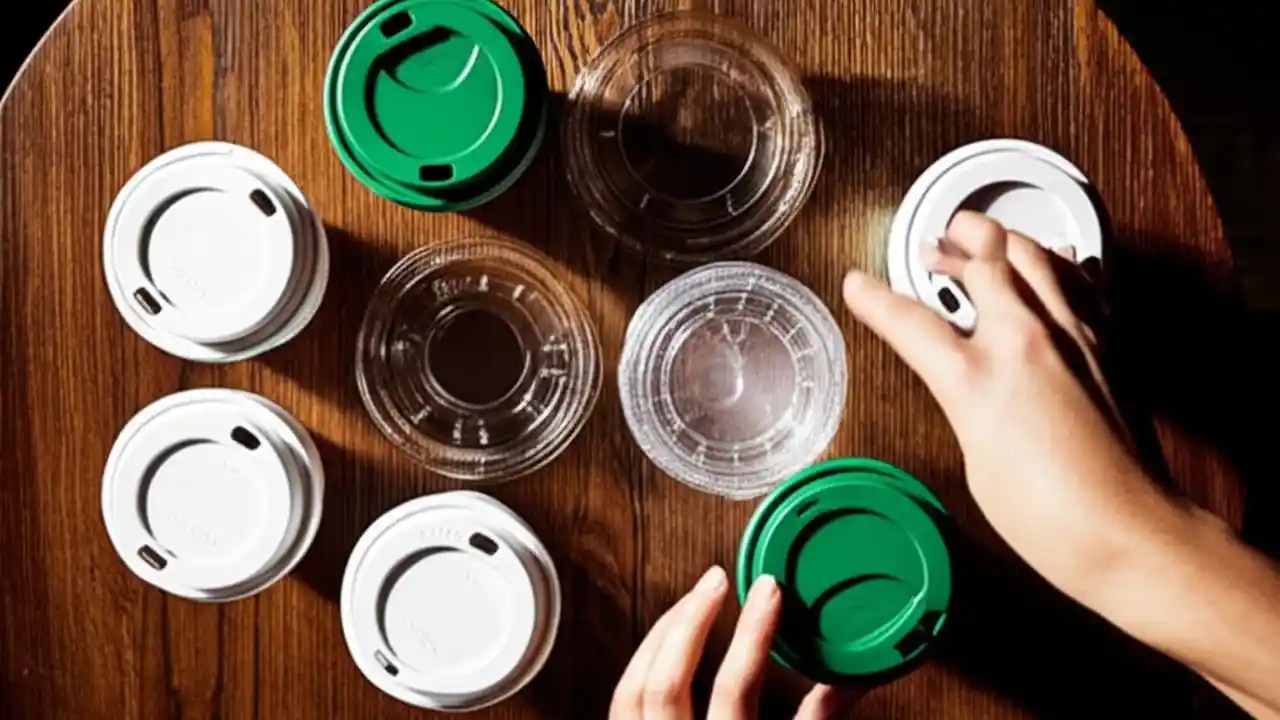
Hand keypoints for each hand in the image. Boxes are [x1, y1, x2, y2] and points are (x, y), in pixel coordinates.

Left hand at [609, 566, 852, 719]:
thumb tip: (853, 677)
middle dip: (690, 621)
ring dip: (661, 634)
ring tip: (692, 601)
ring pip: (633, 688)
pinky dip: (642, 661)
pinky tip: (664, 640)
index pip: (734, 690)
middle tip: (716, 578)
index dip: (753, 635)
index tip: (769, 589)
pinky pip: (623, 701)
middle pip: (667, 681)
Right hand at [844, 210, 1157, 593]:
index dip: (875, 299)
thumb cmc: (1047, 514)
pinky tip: (1055, 263)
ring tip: (985, 241)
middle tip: (938, 240)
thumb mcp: (975, 456)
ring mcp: (1074, 336)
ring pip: (1037, 254)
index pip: (909, 320)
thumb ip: (965, 399)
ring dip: (1004, 242)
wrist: (1125, 529)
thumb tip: (966, 377)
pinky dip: (1058, 264)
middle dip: (955, 240)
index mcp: (976, 377)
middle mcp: (1026, 341)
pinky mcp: (1107, 345)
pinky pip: (1080, 281)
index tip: (857, 285)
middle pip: (985, 257)